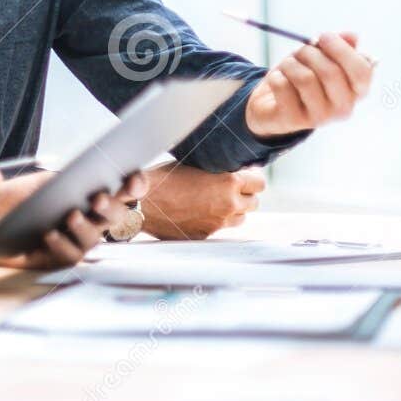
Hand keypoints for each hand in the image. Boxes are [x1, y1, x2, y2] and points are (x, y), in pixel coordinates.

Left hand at [0, 171, 149, 269]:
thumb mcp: (44, 181)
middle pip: (115, 216)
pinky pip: (69, 256)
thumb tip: (90, 176)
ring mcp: (77, 240)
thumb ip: (69, 179)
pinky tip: (49, 234)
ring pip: (93, 238)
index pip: (124, 189)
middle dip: (110, 207)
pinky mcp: (59, 258)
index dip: (135, 184)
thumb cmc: (18, 196)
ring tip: (70, 216)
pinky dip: (61, 244)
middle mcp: (90, 218)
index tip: (132, 181)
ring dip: (84, 226)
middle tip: (97, 199)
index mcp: (92, 194)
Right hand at [142, 163, 264, 239]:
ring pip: (240, 218)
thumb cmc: (162, 178)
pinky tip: (197, 212)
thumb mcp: (193, 164)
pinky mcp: (206, 235)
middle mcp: (228, 205)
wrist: (141, 202)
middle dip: (244, 195)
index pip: (259, 183)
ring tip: (215, 202)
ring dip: (233, 210)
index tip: (245, 176)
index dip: (252, 178)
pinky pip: (218, 228)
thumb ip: (216, 169)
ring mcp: (218, 223)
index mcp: (228, 182)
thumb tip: (228, 169)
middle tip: (230, 189)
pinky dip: (213, 221)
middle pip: (254, 202)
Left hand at [245, 31, 371, 137]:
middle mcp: (343, 108)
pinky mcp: (293, 120)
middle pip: (330, 72)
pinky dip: (275, 76)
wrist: (271, 104)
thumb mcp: (320, 56)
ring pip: (305, 78)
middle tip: (301, 51)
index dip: (342, 49)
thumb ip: (339, 46)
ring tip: (287, 66)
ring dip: (290, 64)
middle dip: (310, 53)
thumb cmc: (302, 75)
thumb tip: (352, 36)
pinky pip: (282, 86)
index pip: (362, 71)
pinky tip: (278, 81)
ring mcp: (319, 118)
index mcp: (356, 91)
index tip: (323, 37)